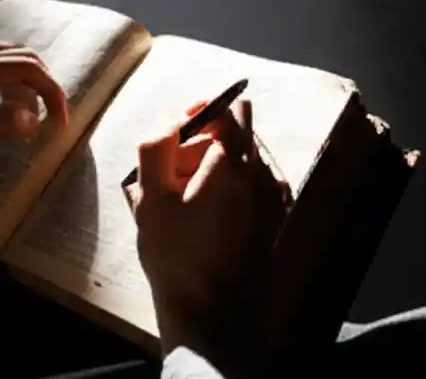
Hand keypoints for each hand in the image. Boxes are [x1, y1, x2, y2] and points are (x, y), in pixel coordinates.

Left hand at [0, 41, 69, 190]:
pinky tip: (10, 100)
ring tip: (40, 102)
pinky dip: (12, 79)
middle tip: (56, 114)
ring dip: (29, 75)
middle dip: (45, 81)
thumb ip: (0, 121)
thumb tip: (35, 117)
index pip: (28, 68)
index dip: (52, 92)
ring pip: (6, 58)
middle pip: (21, 57)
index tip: (61, 123)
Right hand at [125, 99, 288, 371]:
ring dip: (215, 173)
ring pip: (242, 166)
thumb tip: (171, 118)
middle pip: (235, 138)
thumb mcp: (151, 197)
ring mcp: (273, 201)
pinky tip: (206, 223)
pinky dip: (229, 194)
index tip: (175, 136)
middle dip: (201, 148)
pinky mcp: (273, 224)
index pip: (229, 111)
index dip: (199, 115)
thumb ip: (156, 146)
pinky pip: (251, 191)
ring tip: (185, 205)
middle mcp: (262, 175)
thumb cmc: (177, 255)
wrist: (213, 315)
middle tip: (170, 179)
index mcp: (233, 163)